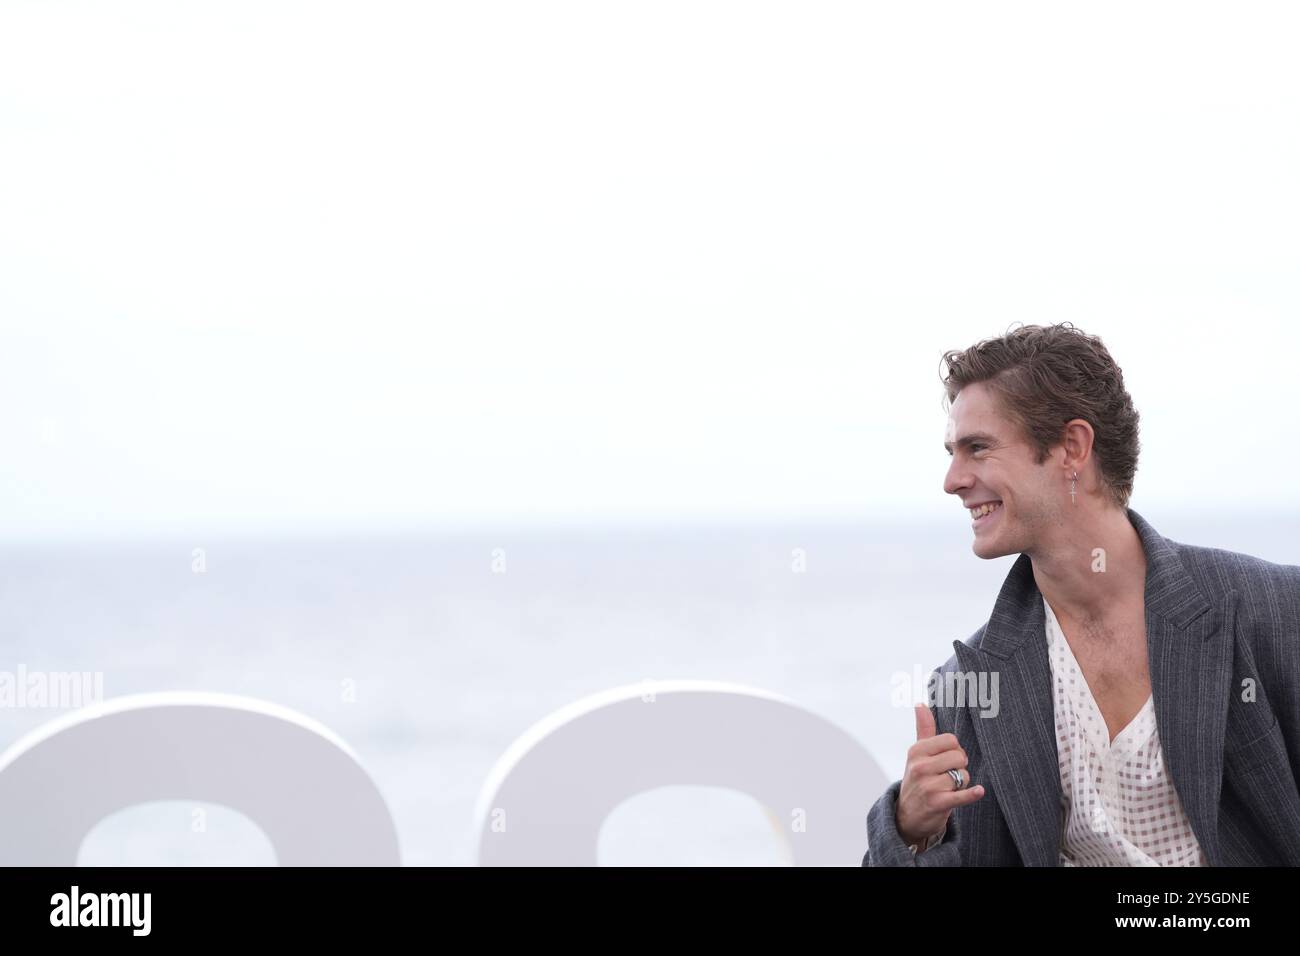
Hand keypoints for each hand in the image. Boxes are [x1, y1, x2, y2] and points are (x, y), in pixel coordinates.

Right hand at [896, 702, 985, 844]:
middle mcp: (920, 767)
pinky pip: (961, 795)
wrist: (907, 815)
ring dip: (961, 784)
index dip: (955, 749)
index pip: (950, 740)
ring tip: (947, 788)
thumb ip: (923, 728)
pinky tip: (978, 791)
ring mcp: (928, 785)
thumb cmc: (917, 779)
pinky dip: (971, 794)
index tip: (947, 758)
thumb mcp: (917, 754)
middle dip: (959, 767)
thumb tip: (920, 704)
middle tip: (948, 775)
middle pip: (959, 757)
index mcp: (916, 751)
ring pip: (963, 776)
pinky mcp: (937, 803)